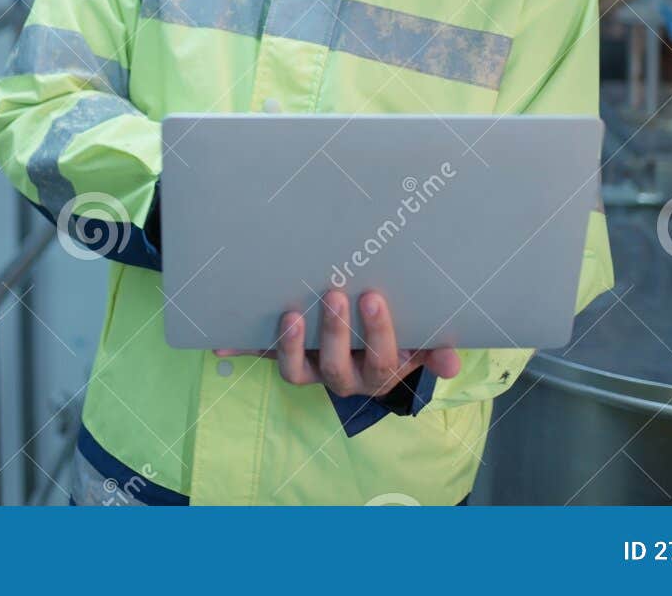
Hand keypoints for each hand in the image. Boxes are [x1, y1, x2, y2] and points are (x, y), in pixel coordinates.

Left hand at [221, 290, 460, 395]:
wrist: (375, 362)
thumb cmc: (403, 341)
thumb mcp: (422, 346)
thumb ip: (435, 351)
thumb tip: (453, 363)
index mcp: (380, 372)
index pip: (382, 360)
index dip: (377, 333)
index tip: (373, 297)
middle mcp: (343, 378)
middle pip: (334, 367)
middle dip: (334, 332)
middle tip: (334, 294)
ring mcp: (310, 370)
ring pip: (295, 371)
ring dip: (289, 346)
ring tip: (289, 314)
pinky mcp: (287, 359)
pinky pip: (261, 357)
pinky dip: (241, 347)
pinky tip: (218, 337)